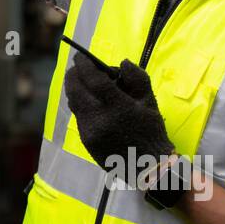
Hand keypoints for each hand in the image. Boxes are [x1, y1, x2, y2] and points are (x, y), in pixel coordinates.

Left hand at [63, 54, 174, 170]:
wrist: (148, 167)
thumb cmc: (151, 131)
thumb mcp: (150, 101)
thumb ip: (137, 77)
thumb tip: (122, 62)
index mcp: (119, 108)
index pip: (94, 79)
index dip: (84, 65)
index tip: (81, 56)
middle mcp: (100, 119)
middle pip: (75, 89)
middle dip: (73, 74)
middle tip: (78, 67)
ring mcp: (90, 131)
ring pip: (73, 103)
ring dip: (75, 89)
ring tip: (84, 83)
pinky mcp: (85, 140)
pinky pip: (78, 116)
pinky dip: (80, 104)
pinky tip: (90, 102)